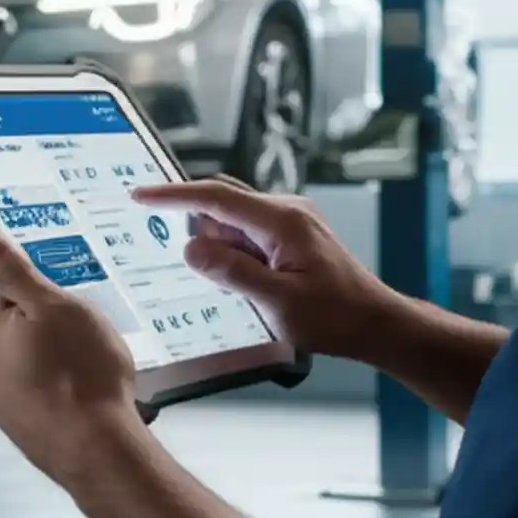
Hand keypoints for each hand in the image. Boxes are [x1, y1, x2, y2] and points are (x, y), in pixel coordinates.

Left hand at [0, 229, 144, 485]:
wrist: (98, 448)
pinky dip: (64, 395)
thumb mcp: (54, 305)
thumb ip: (13, 272)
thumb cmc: (81, 371)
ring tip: (94, 370)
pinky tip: (88, 398)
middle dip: (55, 332)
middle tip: (89, 339)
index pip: (13, 296)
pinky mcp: (26, 432)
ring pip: (36, 367)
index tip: (74, 309)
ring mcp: (4, 406)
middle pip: (24, 332)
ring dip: (60, 365)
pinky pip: (46, 399)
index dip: (48, 298)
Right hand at [132, 179, 397, 359]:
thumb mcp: (277, 301)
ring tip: (245, 291)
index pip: (216, 197)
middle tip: (195, 268)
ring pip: (236, 223)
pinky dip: (237, 255)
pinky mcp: (293, 237)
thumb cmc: (335, 316)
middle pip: (224, 205)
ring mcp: (291, 222)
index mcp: (281, 220)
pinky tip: (246, 285)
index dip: (174, 195)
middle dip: (202, 232)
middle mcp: (286, 211)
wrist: (376, 323)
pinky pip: (250, 236)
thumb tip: (191, 248)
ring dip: (224, 251)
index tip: (140, 195)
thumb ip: (232, 273)